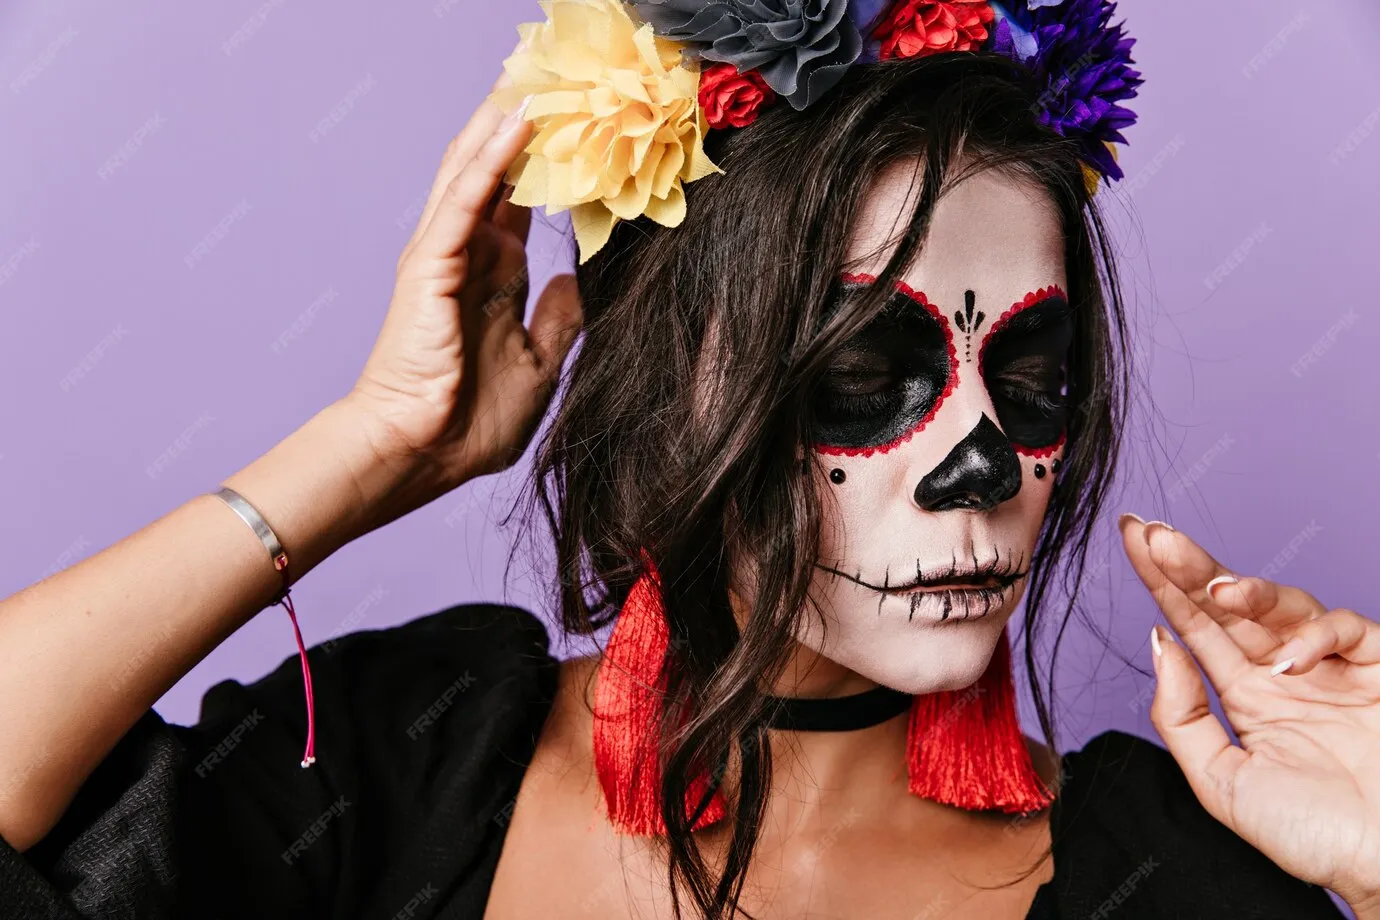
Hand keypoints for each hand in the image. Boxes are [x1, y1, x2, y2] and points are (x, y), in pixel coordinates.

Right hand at [341, 68, 580, 523]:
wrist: (420, 455)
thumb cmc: (469, 422)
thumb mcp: (540, 364)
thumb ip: (558, 317)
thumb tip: (576, 276)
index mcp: (494, 276)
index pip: (520, 201)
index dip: (546, 160)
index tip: (578, 121)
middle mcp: (469, 255)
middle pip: (495, 170)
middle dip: (521, 122)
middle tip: (550, 71)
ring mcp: (446, 255)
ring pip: (477, 169)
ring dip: (504, 120)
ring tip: (532, 71)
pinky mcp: (431, 264)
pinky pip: (464, 200)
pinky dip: (489, 159)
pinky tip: (515, 121)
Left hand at [1119, 514, 1379, 915]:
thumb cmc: (1315, 837)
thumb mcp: (1223, 783)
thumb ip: (1182, 717)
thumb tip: (1158, 642)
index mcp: (1246, 694)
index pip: (1195, 625)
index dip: (1163, 582)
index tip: (1131, 539)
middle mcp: (1285, 671)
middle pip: (1229, 603)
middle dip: (1190, 565)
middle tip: (1153, 535)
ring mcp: (1334, 667)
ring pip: (1283, 604)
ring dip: (1247, 588)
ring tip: (1216, 588)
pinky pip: (1348, 629)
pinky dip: (1316, 636)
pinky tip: (1288, 661)